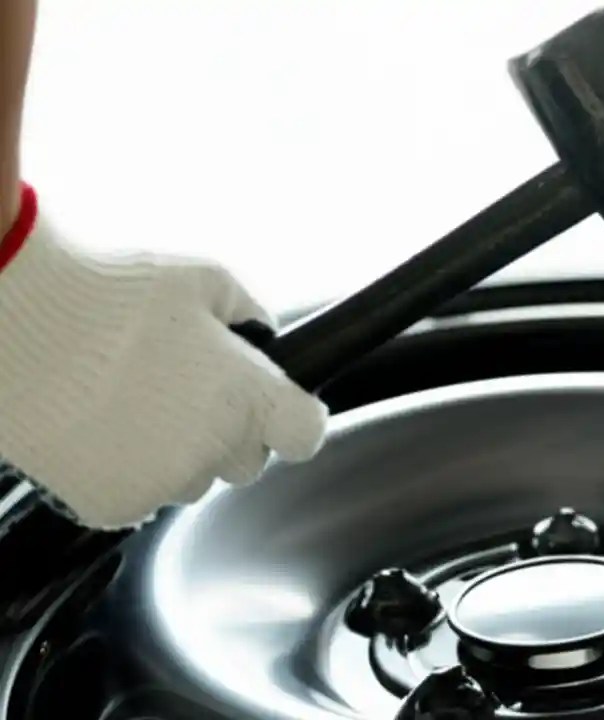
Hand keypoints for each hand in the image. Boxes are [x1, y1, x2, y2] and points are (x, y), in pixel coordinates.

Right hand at [0, 197, 326, 528]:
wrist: (17, 327)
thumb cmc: (111, 295)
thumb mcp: (205, 280)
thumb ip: (251, 314)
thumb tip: (265, 335)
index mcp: (248, 400)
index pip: (305, 433)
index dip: (292, 418)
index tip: (278, 408)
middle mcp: (213, 451)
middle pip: (246, 459)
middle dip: (227, 430)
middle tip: (184, 389)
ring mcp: (162, 484)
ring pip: (190, 478)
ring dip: (176, 451)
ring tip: (131, 400)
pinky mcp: (112, 506)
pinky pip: (140, 495)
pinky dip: (126, 470)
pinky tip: (101, 425)